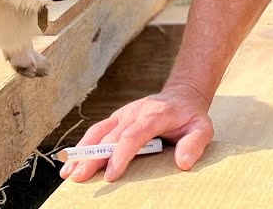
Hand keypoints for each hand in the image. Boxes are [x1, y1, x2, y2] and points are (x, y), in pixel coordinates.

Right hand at [58, 84, 213, 182]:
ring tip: (69, 174)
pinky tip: (70, 164)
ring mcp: (122, 115)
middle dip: (94, 157)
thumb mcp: (203, 128)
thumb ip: (195, 144)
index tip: (112, 174)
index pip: (134, 134)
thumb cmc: (190, 116)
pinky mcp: (115, 119)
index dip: (121, 153)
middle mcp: (134, 113)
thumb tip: (183, 162)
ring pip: (98, 133)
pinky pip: (96, 132)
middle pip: (110, 136)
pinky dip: (82, 147)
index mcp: (154, 115)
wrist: (182, 95)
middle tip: (80, 178)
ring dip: (82, 152)